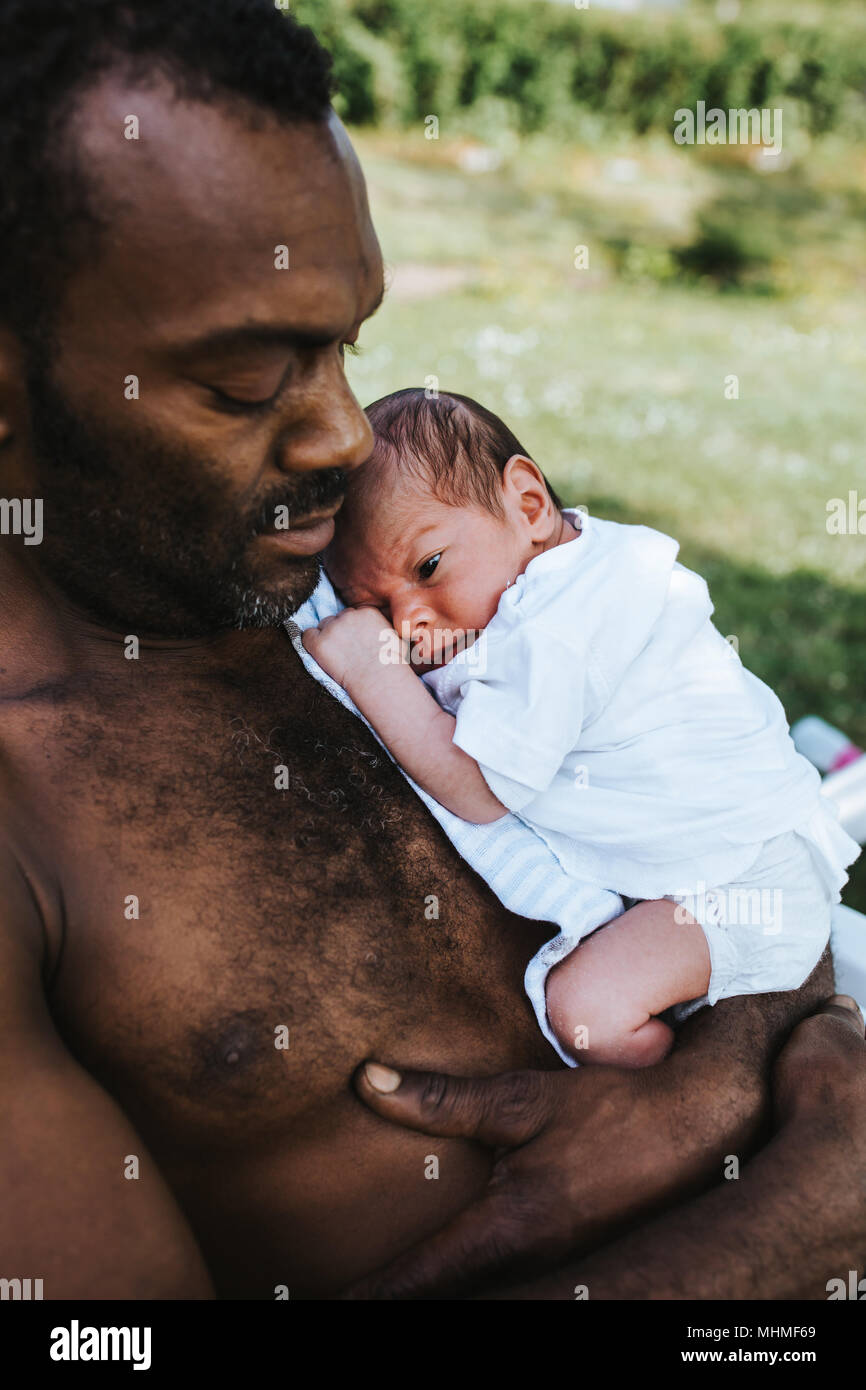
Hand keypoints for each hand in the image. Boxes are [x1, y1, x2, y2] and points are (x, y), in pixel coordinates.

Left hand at [302, 606, 397, 690]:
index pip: (352, 614)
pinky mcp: (319, 643)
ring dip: (327, 639)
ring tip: (336, 657)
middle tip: (346, 652)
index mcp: (367, 612)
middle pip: (336, 618)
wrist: (380, 681)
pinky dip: (311, 644)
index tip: (356, 643)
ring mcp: (332, 629)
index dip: (353, 630)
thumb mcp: (396, 640)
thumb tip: (381, 634)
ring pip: (322, 626)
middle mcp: (348, 616)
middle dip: (340, 632)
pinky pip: (306, 636)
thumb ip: (384, 630)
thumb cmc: (392, 667)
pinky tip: (320, 655)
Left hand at [343, 995, 865, 1298]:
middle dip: (397, 1302)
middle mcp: (528, 1269)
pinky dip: (474, 1289)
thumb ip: (443, 1099)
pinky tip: (460, 1277)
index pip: (418, 1283)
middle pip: (447, 1303)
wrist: (701, 1128)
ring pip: (480, 1300)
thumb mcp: (522, 1100)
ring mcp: (557, 1280)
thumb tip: (369, 1082)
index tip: (326, 1305)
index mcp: (507, 1229)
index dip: (369, 1300)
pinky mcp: (576, 1275)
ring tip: (391, 1292)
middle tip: (347, 1298)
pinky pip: (511, 1292)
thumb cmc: (612, 1112)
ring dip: (439, 1294)